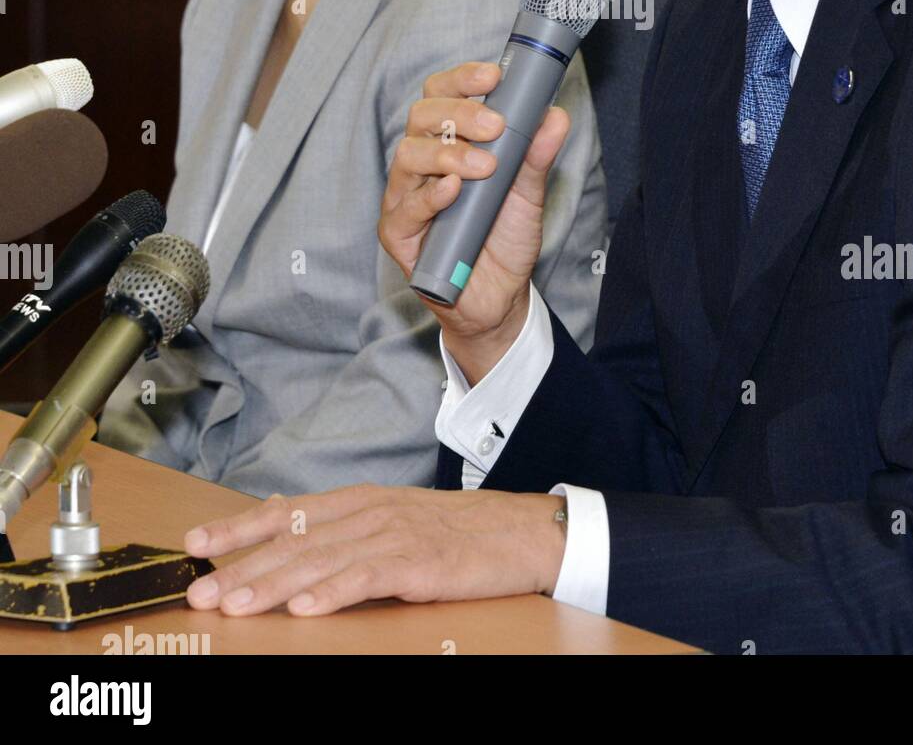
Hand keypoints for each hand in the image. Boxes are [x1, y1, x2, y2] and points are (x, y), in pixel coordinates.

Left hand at [184, 485, 567, 616]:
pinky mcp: (421, 563)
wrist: (520, 531)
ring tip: (238, 606)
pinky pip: (370, 577)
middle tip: (201, 594)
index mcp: (360, 501)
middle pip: (295, 540)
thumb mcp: (392, 520)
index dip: (238, 529)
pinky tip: (307, 610)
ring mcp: (395, 535)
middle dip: (244, 567)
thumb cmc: (456, 533)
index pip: (286, 513)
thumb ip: (340, 526)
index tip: (194, 546)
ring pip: (323, 560)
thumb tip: (282, 527)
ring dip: (275, 585)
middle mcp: (371, 512)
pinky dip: (336, 592)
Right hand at [379, 61, 570, 379]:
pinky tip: (454, 190)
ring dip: (448, 152)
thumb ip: (536, 155)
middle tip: (496, 125)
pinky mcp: (397, 233)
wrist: (499, 297)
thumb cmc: (504, 238)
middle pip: (422, 116)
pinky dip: (430, 195)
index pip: (441, 95)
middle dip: (460, 113)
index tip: (493, 75)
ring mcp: (405, 196)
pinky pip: (405, 207)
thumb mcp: (528, 193)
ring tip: (485, 166)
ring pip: (408, 155)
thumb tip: (556, 116)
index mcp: (447, 141)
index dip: (462, 79)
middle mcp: (421, 162)